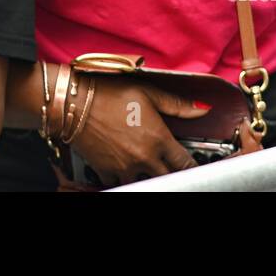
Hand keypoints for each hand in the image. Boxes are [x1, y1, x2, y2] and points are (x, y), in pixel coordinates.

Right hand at [67, 77, 208, 186]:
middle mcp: (144, 158)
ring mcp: (124, 168)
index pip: (185, 163)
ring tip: (146, 164)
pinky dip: (125, 178)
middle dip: (171, 172)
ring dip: (148, 175)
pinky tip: (124, 166)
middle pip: (168, 178)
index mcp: (158, 139)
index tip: (192, 165)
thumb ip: (177, 104)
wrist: (73, 101)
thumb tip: (203, 109)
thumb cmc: (108, 92)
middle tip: (169, 165)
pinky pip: (120, 183)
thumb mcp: (147, 92)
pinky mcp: (106, 172)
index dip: (192, 166)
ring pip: (145, 183)